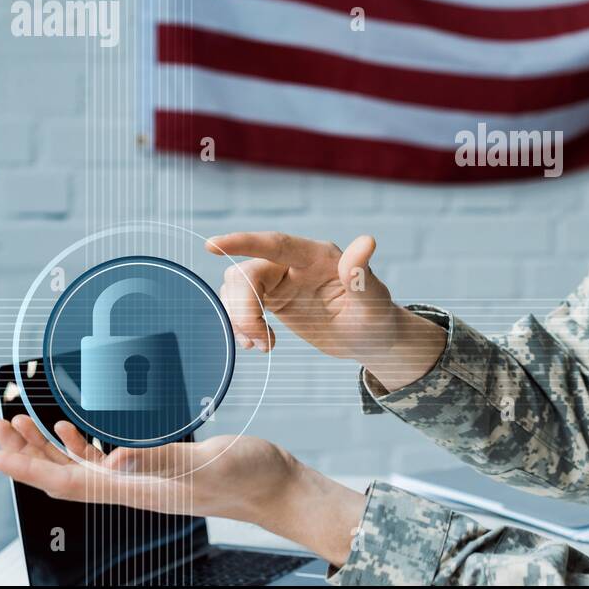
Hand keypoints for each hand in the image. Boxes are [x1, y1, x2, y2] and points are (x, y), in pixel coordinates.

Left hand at [0, 415, 365, 565]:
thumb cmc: (248, 476)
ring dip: (46, 447)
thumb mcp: (202, 463)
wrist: (276, 487)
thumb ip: (157, 461)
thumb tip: (111, 461)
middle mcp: (132, 486)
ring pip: (80, 466)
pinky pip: (105, 459)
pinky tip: (73, 430)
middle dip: (25, 453)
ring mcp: (143, 478)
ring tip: (20, 425)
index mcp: (137, 488)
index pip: (68, 480)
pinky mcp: (158, 467)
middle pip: (64, 474)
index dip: (27, 467)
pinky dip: (80, 443)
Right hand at [206, 230, 445, 390]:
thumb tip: (366, 242)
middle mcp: (294, 263)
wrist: (369, 339)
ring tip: (263, 345)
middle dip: (243, 308)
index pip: (275, 243)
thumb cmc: (376, 318)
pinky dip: (241, 326)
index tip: (212, 245)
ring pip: (237, 288)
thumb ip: (362, 276)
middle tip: (260, 342)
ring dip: (239, 319)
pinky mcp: (272, 298)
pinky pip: (240, 304)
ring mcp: (280, 280)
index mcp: (317, 256)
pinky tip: (261, 343)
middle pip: (247, 274)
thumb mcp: (374, 302)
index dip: (243, 242)